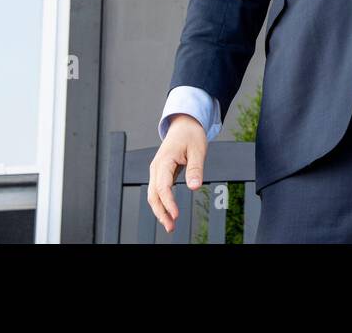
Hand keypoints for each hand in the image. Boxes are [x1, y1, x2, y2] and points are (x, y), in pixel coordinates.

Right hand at [147, 113, 206, 232]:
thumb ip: (195, 169)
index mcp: (164, 160)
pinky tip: (168, 213)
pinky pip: (158, 191)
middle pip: (154, 194)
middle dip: (161, 212)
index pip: (163, 186)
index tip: (176, 215)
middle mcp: (156, 167)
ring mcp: (156, 170)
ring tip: (170, 225)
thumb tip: (195, 187)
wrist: (184, 124)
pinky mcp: (160, 173)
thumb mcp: (198, 150)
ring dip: (160, 210)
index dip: (169, 202)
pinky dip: (161, 203)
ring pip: (153, 195)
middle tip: (171, 227)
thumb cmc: (191, 135)